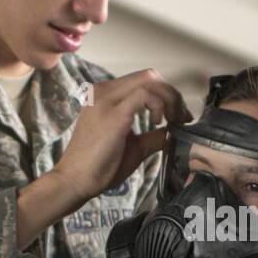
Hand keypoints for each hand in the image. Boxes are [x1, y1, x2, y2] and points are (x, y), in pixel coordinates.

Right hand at [53, 69, 189, 201]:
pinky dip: (160, 105)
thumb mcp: (134, 147)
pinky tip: (159, 122)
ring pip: (150, 81)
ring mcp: (107, 99)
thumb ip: (152, 136)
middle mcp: (104, 91)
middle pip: (150, 76)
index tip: (179, 116)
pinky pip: (146, 95)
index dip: (167, 94)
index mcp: (106, 95)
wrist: (76, 180)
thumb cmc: (99, 166)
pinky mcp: (114, 113)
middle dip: (173, 94)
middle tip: (182, 118)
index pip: (144, 80)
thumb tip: (173, 132)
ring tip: (174, 121)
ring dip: (170, 100)